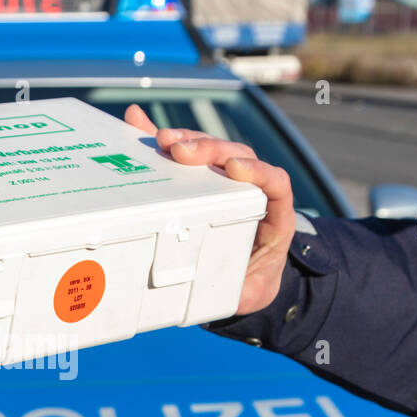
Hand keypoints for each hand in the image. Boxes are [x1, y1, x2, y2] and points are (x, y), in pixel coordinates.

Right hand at [124, 104, 297, 315]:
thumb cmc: (249, 284)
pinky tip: (141, 123)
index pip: (275, 183)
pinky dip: (167, 139)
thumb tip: (219, 293)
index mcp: (273, 216)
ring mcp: (227, 182)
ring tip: (162, 139)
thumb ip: (239, 292)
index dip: (258, 171)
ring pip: (215, 151)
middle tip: (181, 151)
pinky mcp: (203, 181)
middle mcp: (252, 191)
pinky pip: (189, 155)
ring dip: (189, 140)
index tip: (233, 169)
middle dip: (211, 149)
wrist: (247, 278)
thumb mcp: (247, 293)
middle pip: (239, 156)